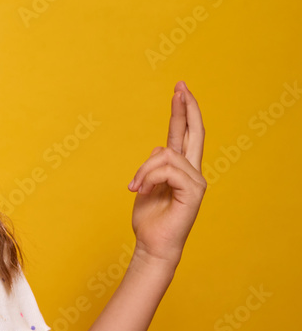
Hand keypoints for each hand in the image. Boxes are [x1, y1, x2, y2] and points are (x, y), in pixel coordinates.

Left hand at [127, 81, 206, 269]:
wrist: (152, 244)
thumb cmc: (149, 219)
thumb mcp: (146, 185)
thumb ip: (155, 166)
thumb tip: (161, 146)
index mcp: (180, 169)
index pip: (185, 134)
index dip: (183, 112)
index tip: (180, 90)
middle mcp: (192, 172)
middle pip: (194, 132)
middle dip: (186, 108)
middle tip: (180, 86)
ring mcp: (196, 181)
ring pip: (165, 154)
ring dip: (143, 170)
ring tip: (135, 187)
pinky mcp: (194, 192)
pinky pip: (166, 170)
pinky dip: (147, 178)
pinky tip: (139, 190)